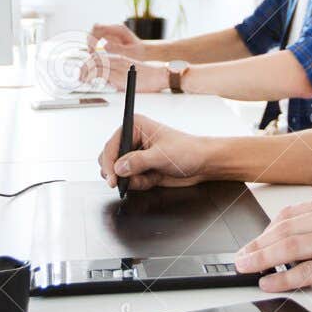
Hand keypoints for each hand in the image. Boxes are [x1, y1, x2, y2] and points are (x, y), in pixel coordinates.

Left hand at [79, 51, 165, 91]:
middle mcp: (117, 59)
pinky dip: (92, 75)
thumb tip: (106, 82)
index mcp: (119, 57)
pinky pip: (102, 73)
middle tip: (79, 75)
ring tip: (81, 78)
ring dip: (85, 71)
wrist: (161, 75)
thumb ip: (117, 74)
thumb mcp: (129, 72)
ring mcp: (118, 67)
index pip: (99, 56)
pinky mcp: (120, 75)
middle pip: (94, 59)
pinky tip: (88, 80)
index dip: (88, 63)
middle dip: (84, 66)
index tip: (82, 70)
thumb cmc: (148, 76)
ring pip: (96, 65)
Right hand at [89, 22, 146, 59]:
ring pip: (94, 33)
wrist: (143, 52)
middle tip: (91, 53)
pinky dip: (95, 46)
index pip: (99, 27)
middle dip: (91, 40)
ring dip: (92, 43)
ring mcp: (111, 32)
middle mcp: (113, 28)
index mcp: (118, 29)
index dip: (93, 37)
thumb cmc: (138, 53)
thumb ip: (118, 49)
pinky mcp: (109, 37)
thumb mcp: (130, 52)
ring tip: (93, 55)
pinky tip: (96, 55)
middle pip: (95, 29)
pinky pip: (97, 39)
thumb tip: (104, 45)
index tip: (92, 49)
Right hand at [96, 114, 211, 190]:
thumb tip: (119, 168)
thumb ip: (138, 162)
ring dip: (131, 180)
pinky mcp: (140, 169)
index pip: (112, 144)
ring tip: (148, 177)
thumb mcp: (162, 155)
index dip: (109, 161)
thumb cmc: (188, 150)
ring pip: (118, 173)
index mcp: (135, 127)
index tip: (111, 176)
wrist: (202, 164)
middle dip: (118, 173)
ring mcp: (136, 156)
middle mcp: (133, 140)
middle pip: (110, 159)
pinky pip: (129, 181)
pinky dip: (140, 184)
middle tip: (123, 182)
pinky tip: (153, 179)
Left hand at [233, 193, 311, 297]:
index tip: (251, 243)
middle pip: (283, 229)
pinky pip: (306, 272)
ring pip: (289, 248)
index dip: (264, 231)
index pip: (288, 215)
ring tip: (245, 268)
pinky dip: (282, 279)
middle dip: (256, 245)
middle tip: (239, 258)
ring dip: (261, 259)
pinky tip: (270, 283)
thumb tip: (287, 241)